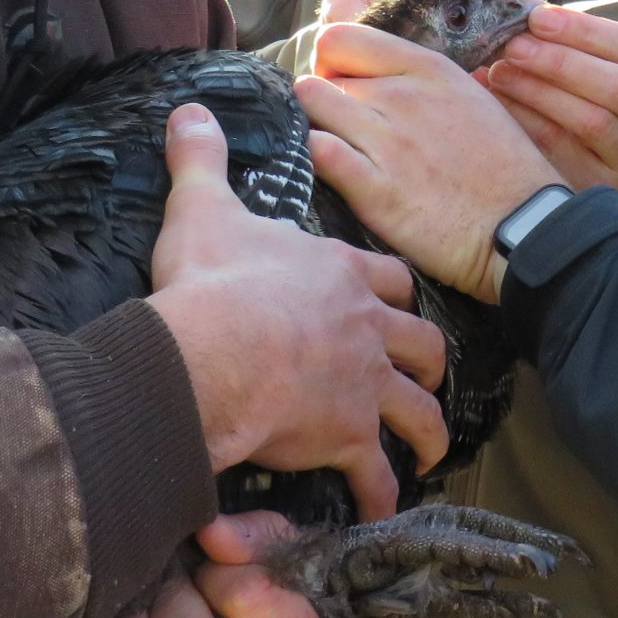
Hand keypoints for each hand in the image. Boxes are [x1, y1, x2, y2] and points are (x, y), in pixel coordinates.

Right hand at [146, 104, 447, 520]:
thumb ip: (202, 160)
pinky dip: (380, 494)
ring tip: (424, 451)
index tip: (393, 306)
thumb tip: (189, 108)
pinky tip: (378, 509)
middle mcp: (365, 326)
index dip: (394, 294)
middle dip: (428, 363)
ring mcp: (363, 382)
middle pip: (422, 342)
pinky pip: (375, 473)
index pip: (389, 278)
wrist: (213, 348)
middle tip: (425, 380)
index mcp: (339, 273)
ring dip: (425, 430)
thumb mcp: (203, 207)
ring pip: (418, 408)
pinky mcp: (347, 433)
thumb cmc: (211, 279)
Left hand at [300, 23, 563, 302]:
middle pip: (322, 77)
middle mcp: (403, 96)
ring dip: (315, 126)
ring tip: (336, 147)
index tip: (343, 87)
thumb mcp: (472, 101)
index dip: (332, 64)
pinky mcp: (374, 189)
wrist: (523, 227)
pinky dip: (315, 158)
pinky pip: (317, 152)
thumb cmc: (505, 169)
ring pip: (311, 107)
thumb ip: (424, 84)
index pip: (341, 38)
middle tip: (341, 127)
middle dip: (324, 101)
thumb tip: (382, 79)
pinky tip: (334, 172)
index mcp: (429, 69)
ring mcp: (387, 141)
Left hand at [483, 4, 617, 195]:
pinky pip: (563, 151)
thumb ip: (576, 44)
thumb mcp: (601, 73)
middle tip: (514, 46)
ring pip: (592, 120)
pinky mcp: (604, 188)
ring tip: (500, 72)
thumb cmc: (596, 108)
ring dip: (539, 91)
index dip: (585, 29)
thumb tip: (528, 14)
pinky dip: (527, 122)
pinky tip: (499, 105)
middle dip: (561, 61)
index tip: (538, 18)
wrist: (600, 172)